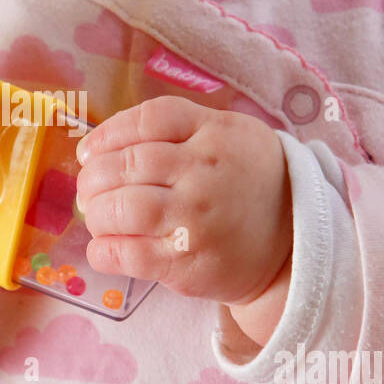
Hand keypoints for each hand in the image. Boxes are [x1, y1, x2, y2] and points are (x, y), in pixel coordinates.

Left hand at [75, 96, 292, 313]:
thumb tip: (104, 144)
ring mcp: (195, 220)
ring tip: (99, 217)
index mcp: (215, 134)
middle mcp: (205, 173)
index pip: (149, 120)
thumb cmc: (249, 185)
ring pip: (121, 208)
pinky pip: (127, 255)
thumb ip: (180, 129)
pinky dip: (103, 251)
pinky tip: (105, 248)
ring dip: (96, 213)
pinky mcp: (186, 263)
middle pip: (125, 165)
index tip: (90, 151)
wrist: (294, 247)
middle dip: (93, 178)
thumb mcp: (232, 136)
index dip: (108, 133)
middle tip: (89, 190)